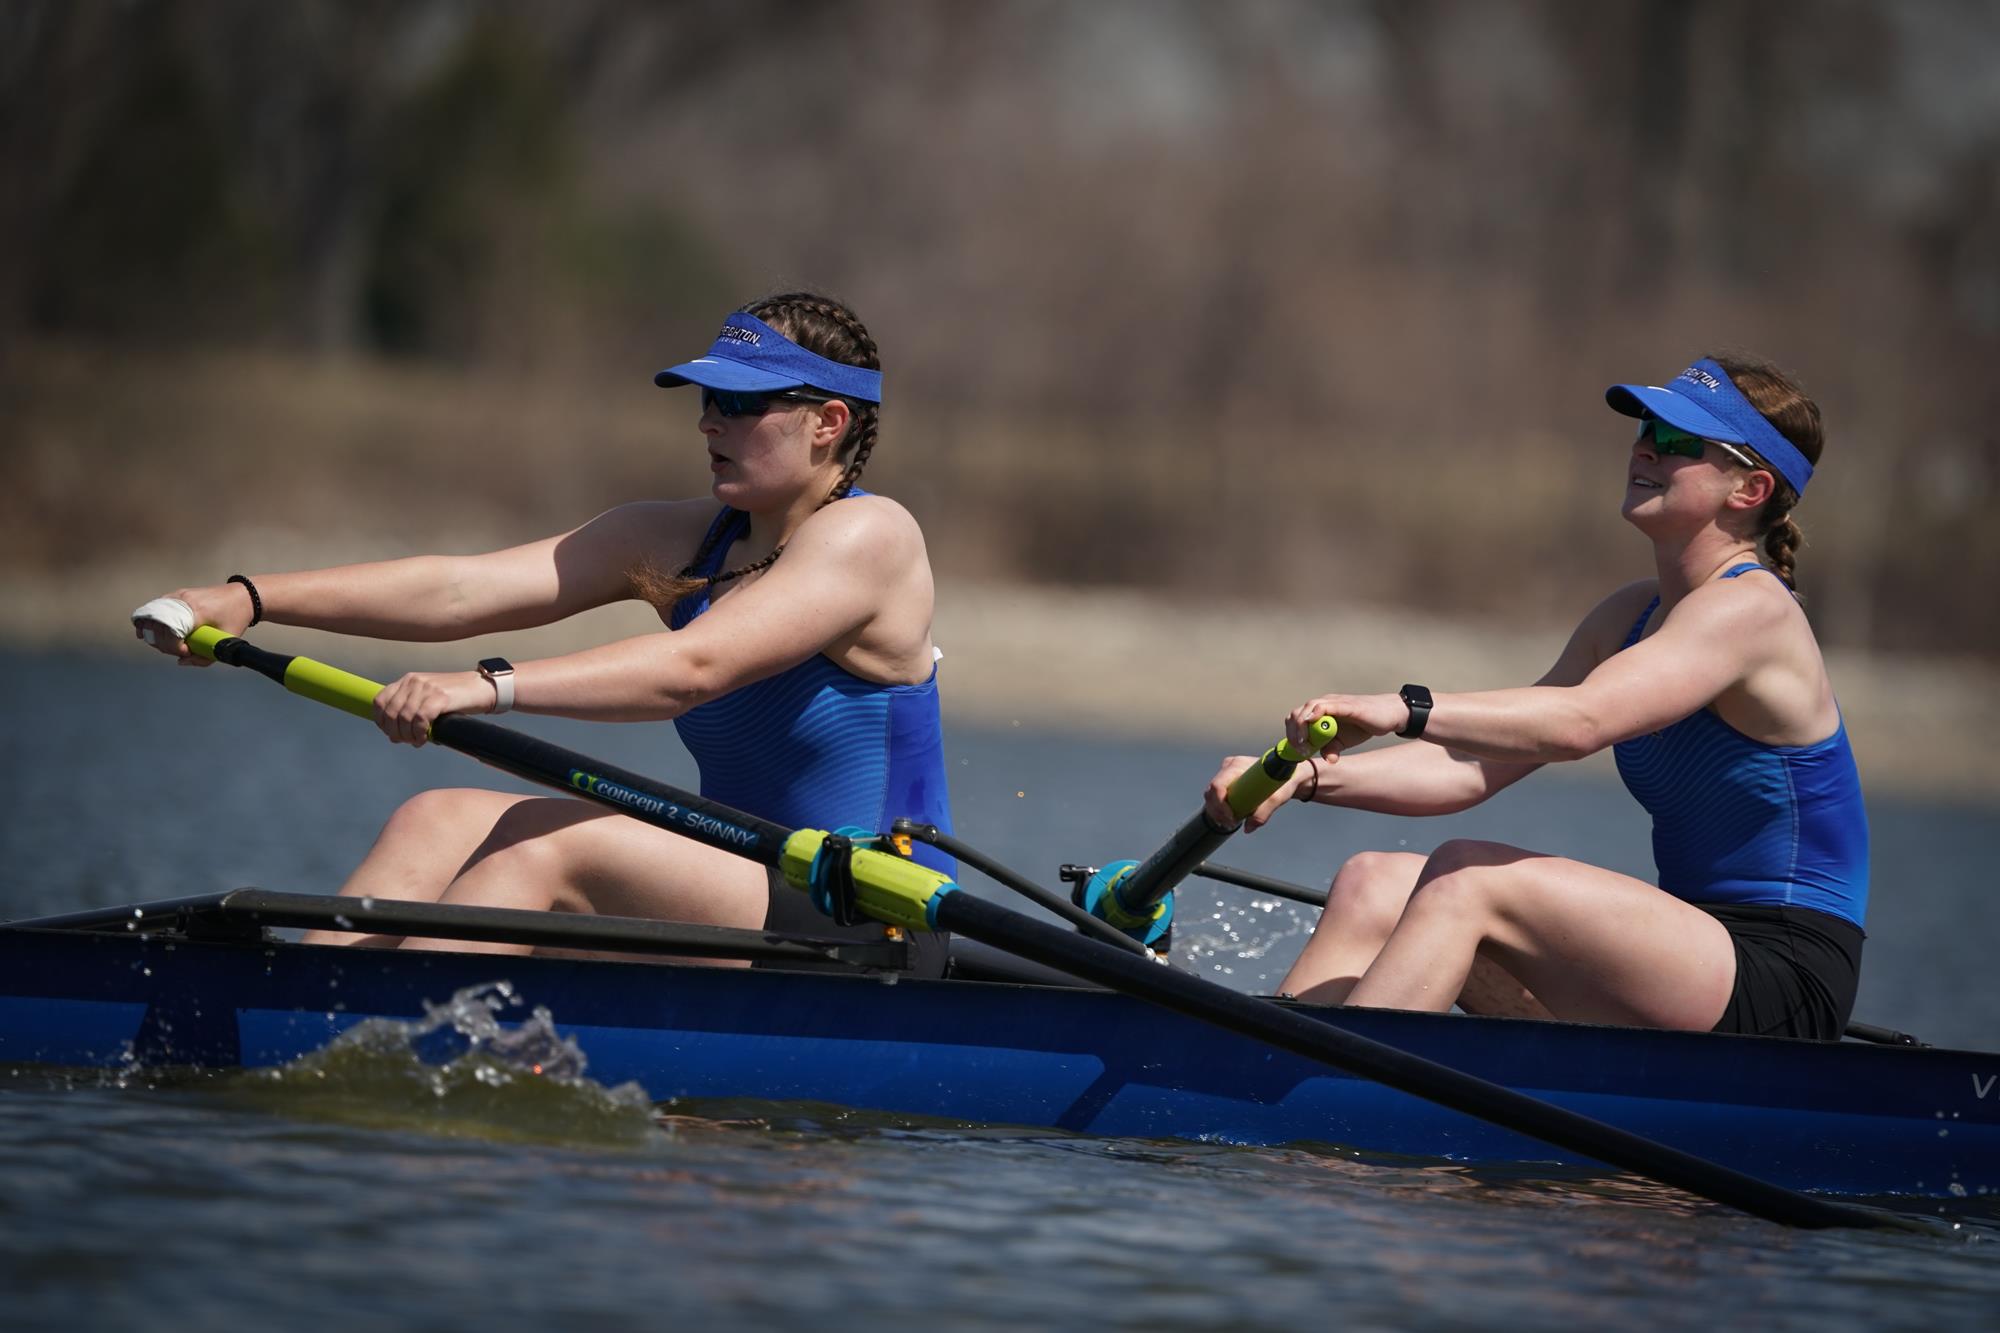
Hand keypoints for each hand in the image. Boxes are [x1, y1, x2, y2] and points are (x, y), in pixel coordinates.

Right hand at [132, 583, 256, 666]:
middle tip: (178, 650)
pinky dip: (150, 621)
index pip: (171, 632)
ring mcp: (178, 596)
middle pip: (158, 627)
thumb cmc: (236, 618)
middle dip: (163, 644)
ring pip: (152, 617)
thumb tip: (181, 661)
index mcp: (197, 611)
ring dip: (154, 634)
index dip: (173, 647)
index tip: (185, 652)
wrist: (243, 596)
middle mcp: (184, 601)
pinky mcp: (176, 595)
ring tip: (166, 644)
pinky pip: (155, 609)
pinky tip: (149, 632)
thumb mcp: (226, 641)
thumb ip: (204, 657)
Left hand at [372, 670, 492, 745]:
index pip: (380, 701)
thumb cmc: (456, 697)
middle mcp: (414, 681)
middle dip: (395, 732)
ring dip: (408, 735)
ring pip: (404, 718)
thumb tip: (394, 735)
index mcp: (408, 680)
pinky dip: (419, 733)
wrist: (481, 688)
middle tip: (405, 741)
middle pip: (390, 712)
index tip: (390, 732)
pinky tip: (424, 738)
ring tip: (416, 741)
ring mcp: (427, 688)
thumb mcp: (428, 697)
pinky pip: (420, 719)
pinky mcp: (440, 697)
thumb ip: (411, 710)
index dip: (381, 721)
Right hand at [1202, 754, 1312, 832]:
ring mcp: (1227, 775)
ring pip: (1211, 796)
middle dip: (1218, 811)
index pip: (1218, 784)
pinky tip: (1229, 819)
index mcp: (1238, 765)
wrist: (1289, 773)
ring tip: (1232, 823)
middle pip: (1211, 792)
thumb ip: (1263, 813)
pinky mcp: (1229, 782)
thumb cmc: (1284, 781)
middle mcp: (1229, 768)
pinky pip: (1216, 797)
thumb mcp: (1277, 798)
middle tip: (1231, 824)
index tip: (1232, 817)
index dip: (1220, 803)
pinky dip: (1220, 810)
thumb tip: (1248, 828)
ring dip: (1218, 812)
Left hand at [1287, 693, 1408, 753]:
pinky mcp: (1346, 705)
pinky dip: (1316, 713)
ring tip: (1304, 744)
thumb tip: (1328, 761)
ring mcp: (1334, 703)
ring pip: (1308, 708)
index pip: (1295, 719)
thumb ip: (1331, 749)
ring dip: (1302, 727)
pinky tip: (1313, 723)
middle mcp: (1323, 704)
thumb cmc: (1362, 725)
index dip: (1290, 735)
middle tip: (1300, 750)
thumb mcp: (1343, 741)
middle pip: (1297, 714)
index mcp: (1319, 713)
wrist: (1388, 715)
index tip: (1295, 752)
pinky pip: (1326, 706)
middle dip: (1292, 733)